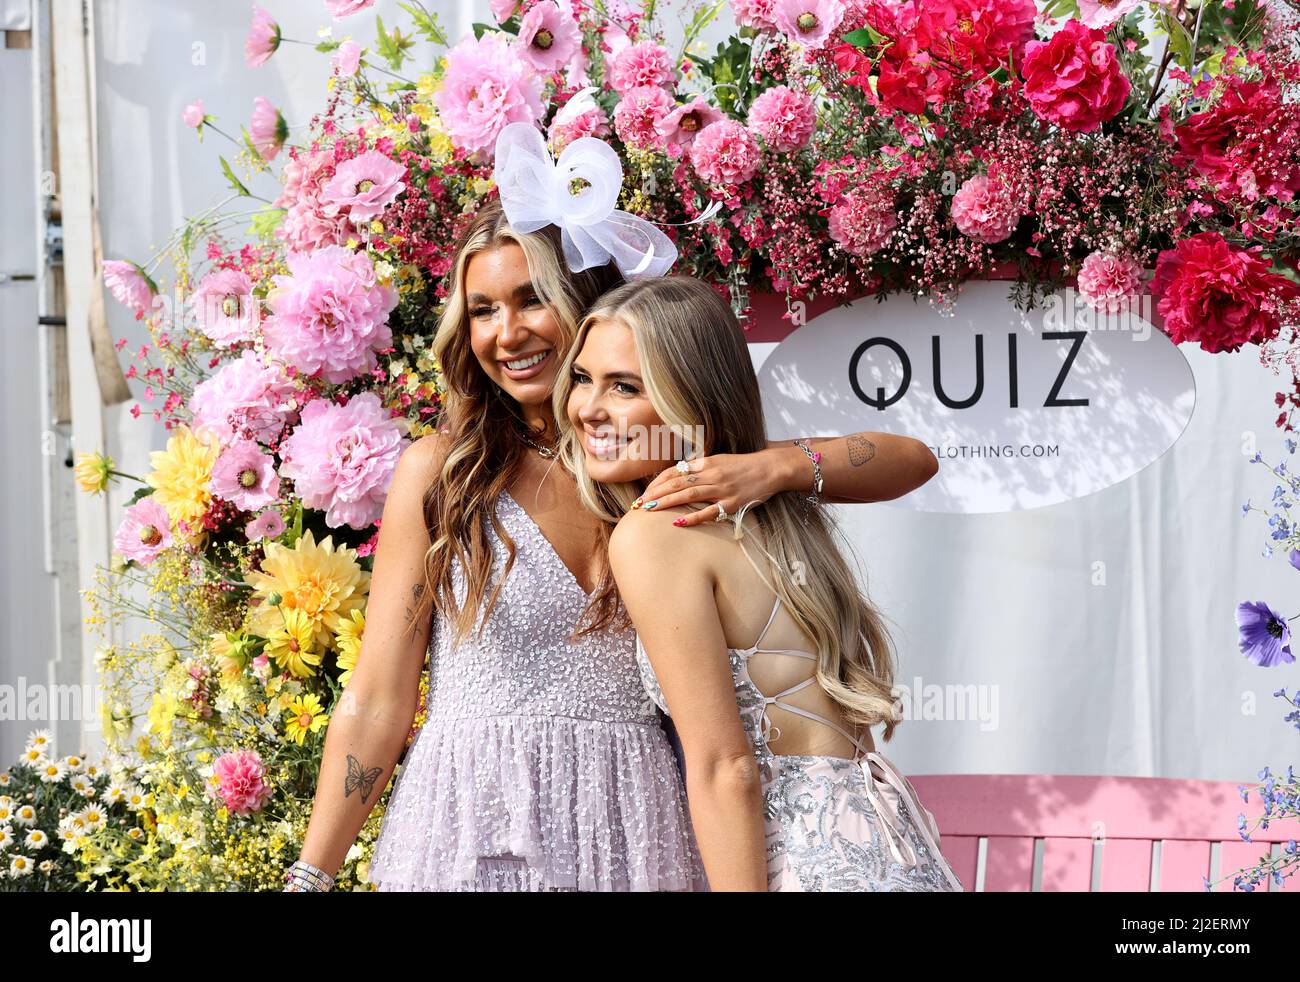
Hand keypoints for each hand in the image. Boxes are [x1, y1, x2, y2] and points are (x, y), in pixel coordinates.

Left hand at [633, 451, 784, 527]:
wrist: (771, 468)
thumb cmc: (744, 466)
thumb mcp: (719, 461)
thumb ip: (700, 468)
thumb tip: (678, 476)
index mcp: (706, 462)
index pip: (674, 472)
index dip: (657, 483)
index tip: (644, 494)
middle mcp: (711, 474)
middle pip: (676, 484)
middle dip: (654, 494)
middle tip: (638, 505)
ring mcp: (722, 489)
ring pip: (688, 495)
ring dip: (666, 503)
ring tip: (649, 510)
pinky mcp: (733, 503)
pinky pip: (710, 512)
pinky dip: (693, 517)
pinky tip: (678, 523)